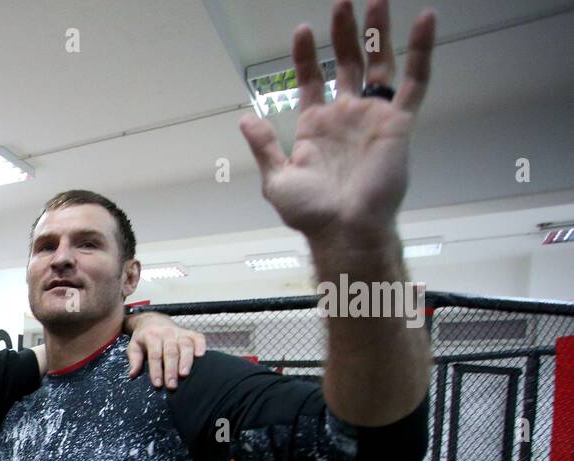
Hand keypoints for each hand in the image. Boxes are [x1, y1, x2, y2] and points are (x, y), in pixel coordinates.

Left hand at [125, 312, 206, 387]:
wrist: (153, 320)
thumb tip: (132, 374)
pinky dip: (201, 346)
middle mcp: (167, 333)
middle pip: (170, 352)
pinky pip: (198, 338)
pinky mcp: (190, 332)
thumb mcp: (133, 346)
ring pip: (185, 345)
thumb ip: (134, 359)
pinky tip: (200, 356)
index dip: (156, 370)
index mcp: (151, 336)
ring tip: (184, 374)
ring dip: (186, 360)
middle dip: (171, 369)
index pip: (154, 355)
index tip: (157, 384)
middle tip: (172, 385)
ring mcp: (179, 332)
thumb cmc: (144, 337)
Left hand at [238, 0, 434, 252]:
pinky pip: (415, 81)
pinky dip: (422, 51)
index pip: (310, 80)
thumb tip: (244, 119)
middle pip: (346, 64)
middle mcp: (345, 116)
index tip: (302, 30)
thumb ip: (263, 146)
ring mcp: (373, 116)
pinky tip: (426, 21)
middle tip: (343, 2)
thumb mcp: (276, 178)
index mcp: (315, 127)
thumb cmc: (310, 211)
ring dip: (378, 32)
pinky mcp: (398, 121)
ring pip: (379, 64)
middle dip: (344, 33)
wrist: (344, 228)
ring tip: (377, 0)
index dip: (305, 56)